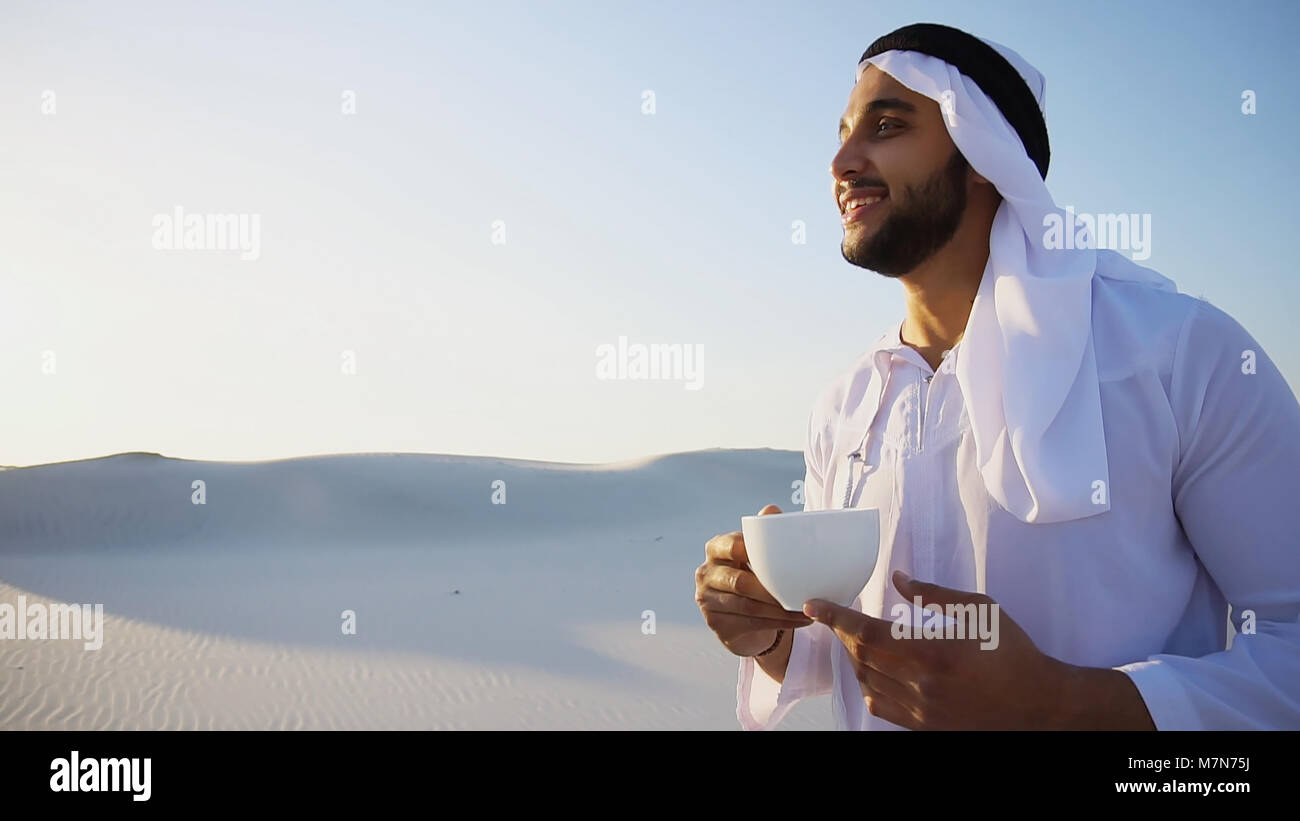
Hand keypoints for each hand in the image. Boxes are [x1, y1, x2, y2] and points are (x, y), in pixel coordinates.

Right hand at [696, 504, 813, 656]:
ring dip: (781, 611)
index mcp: (715, 548)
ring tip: (807, 610)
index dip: (756, 553)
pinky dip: (779, 623)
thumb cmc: (753, 575)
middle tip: (801, 593)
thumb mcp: (756, 554)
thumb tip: (772, 509)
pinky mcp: (715, 623)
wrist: (740, 614)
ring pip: (748, 606)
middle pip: (740, 582)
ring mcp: (706, 600)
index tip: (783, 561)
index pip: (733, 546)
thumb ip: (763, 532)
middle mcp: (705, 573)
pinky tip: (799, 621)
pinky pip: (751, 624)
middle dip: (773, 590)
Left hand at [803, 570, 1074, 728]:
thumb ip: (934, 594)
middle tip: (841, 618)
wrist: (1039, 704)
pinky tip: (875, 672)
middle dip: (844, 633)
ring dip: (855, 658)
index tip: (813, 605)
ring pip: (866, 681)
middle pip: (861, 656)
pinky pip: (880, 707)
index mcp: (933, 650)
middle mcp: (921, 683)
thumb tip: (897, 579)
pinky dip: (868, 686)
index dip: (836, 617)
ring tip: (860, 640)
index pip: (867, 632)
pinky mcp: (924, 726)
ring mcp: (921, 709)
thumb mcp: (980, 609)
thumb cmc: (1013, 650)